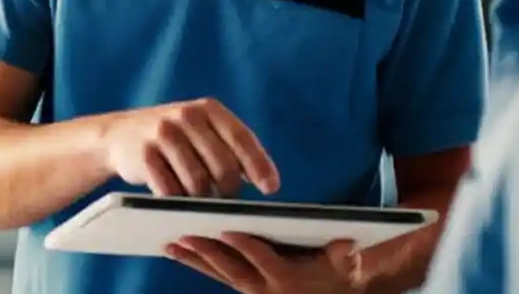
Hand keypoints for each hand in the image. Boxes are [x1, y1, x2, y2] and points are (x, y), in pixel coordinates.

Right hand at [102, 98, 279, 196]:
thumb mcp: (200, 130)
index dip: (259, 165)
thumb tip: (266, 181)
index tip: (270, 188)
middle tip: (225, 200)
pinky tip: (176, 198)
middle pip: (223, 166)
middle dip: (228, 190)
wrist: (118, 135)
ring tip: (198, 198)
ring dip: (202, 199)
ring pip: (199, 183)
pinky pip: (171, 191)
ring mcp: (164, 134)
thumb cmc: (172, 138)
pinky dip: (178, 201)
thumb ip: (230, 147)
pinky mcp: (145, 155)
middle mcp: (187, 116)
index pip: (242, 138)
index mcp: (208, 109)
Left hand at [166, 233, 362, 293]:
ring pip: (220, 275)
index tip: (227, 231)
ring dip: (195, 260)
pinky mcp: (246, 289)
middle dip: (207, 253)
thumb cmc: (340, 273)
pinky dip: (200, 265)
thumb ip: (342, 253)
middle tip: (184, 237)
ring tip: (172, 245)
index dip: (245, 246)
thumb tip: (346, 243)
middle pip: (232, 269)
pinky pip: (219, 277)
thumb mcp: (345, 261)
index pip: (263, 260)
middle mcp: (266, 289)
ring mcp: (254, 291)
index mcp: (288, 279)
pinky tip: (181, 252)